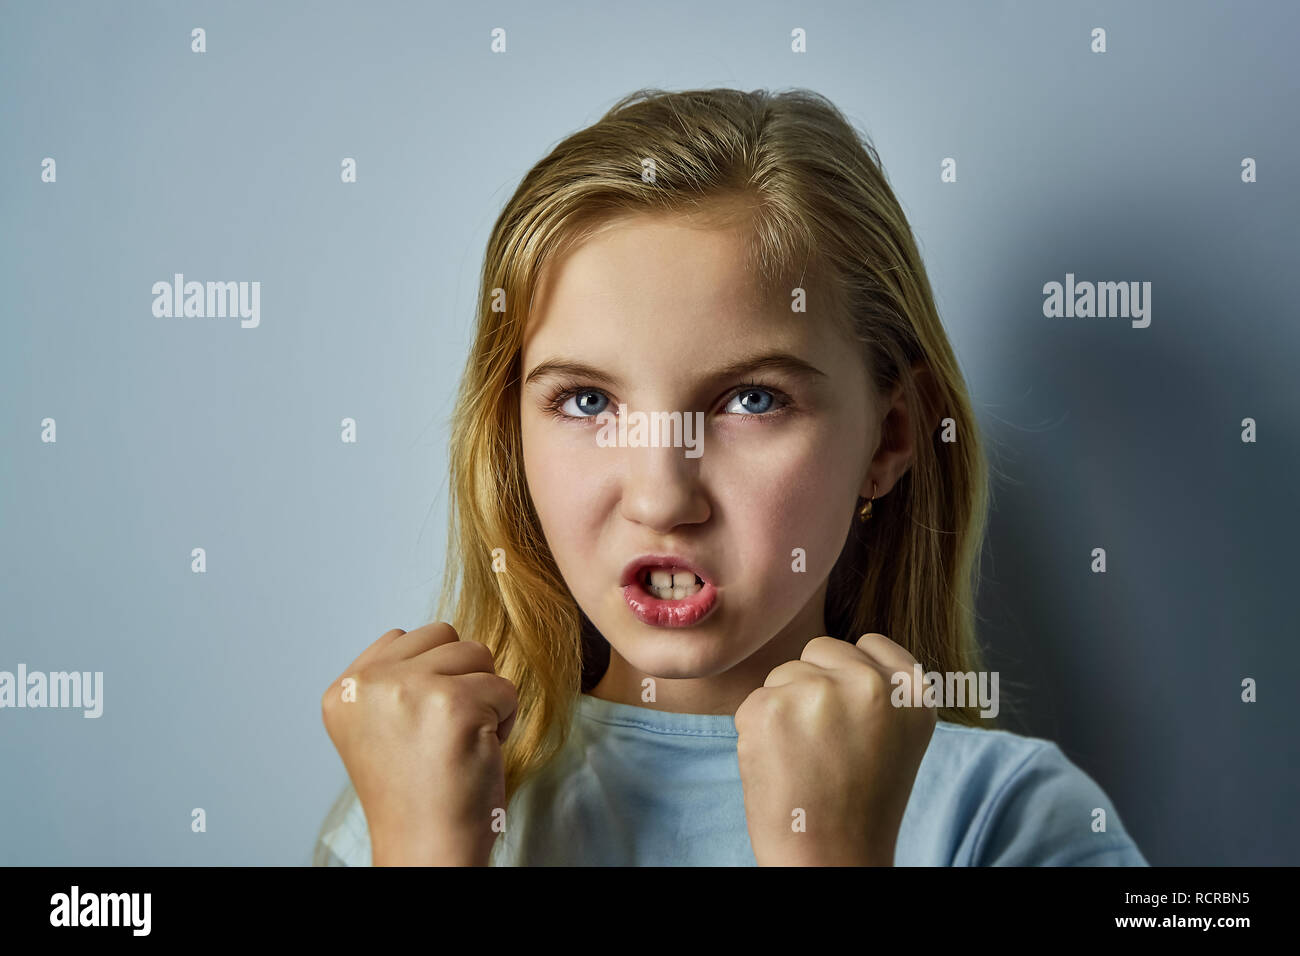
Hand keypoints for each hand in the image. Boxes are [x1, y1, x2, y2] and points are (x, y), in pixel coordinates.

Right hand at [320, 622, 516, 865]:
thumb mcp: (377, 727)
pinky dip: (504, 721)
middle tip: (444, 732)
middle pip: (444, 635)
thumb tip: (442, 641)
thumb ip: (394, 679)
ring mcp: (410, 688)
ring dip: (484, 697)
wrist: (425, 850)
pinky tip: (477, 753)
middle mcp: (369, 683)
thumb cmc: (414, 796)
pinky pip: (505, 688)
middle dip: (460, 677)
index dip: (430, 676)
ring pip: (478, 655)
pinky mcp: (455, 703)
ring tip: (460, 741)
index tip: (420, 725)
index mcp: (344, 689)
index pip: (404, 636)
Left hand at [734, 633, 935, 865]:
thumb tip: (837, 652)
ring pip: (783, 674)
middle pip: (820, 650)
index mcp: (914, 690)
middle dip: (814, 688)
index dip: (849, 679)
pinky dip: (757, 732)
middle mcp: (872, 684)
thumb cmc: (860, 803)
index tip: (852, 722)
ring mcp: (820, 692)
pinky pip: (753, 701)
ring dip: (785, 709)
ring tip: (805, 760)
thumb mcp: (899, 735)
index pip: (868, 644)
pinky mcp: (771, 708)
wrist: (833, 861)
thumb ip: (881, 687)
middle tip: (826, 747)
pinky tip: (781, 768)